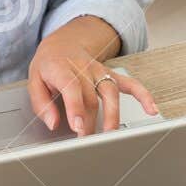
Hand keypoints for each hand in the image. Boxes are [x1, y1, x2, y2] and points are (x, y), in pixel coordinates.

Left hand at [27, 48, 158, 135]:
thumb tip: (53, 123)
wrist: (63, 43)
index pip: (72, 88)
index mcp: (61, 68)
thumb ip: (42, 103)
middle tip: (88, 142)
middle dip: (91, 122)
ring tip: (112, 134)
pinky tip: (151, 109)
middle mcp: (83, 68)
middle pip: (91, 97)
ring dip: (113, 114)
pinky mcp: (111, 74)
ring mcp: (100, 71)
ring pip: (111, 92)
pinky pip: (130, 83)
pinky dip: (143, 95)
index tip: (79, 127)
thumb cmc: (48, 65)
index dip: (76, 108)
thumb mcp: (34, 81)